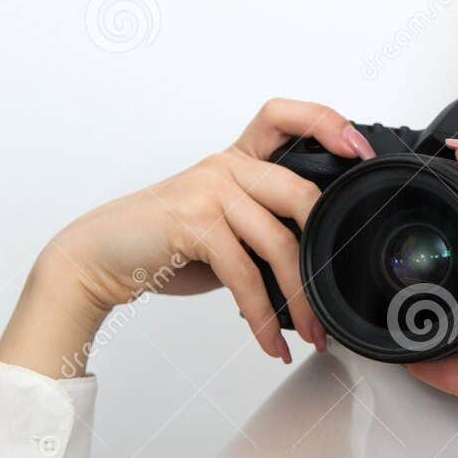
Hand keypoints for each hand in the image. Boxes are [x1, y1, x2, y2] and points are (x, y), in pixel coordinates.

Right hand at [0, 99, 375, 376]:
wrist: (98, 257)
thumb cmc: (163, 243)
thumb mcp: (223, 230)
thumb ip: (264, 232)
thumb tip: (314, 270)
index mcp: (239, 160)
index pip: (285, 117)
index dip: (328, 124)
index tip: (359, 151)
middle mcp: (227, 167)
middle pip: (301, 193)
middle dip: (326, 253)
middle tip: (337, 297)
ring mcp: (210, 190)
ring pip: (279, 242)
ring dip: (301, 299)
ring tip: (313, 332)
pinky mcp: (193, 221)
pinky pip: (245, 274)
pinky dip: (264, 317)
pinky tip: (271, 340)